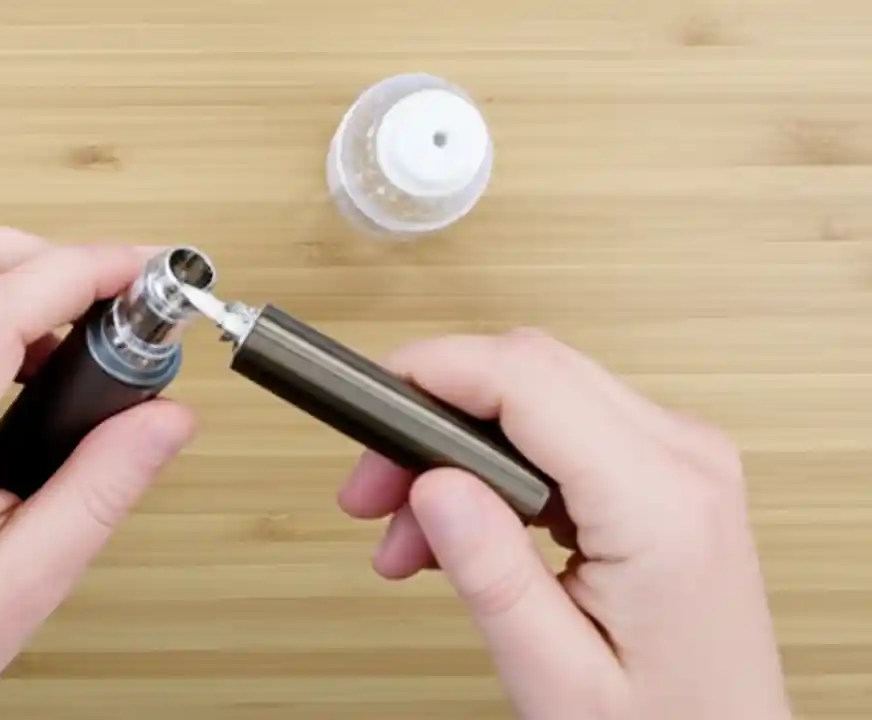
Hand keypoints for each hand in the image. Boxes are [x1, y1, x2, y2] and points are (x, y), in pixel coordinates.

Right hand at [339, 331, 790, 718]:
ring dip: (457, 445)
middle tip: (372, 492)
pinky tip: (462, 525)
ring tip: (409, 534)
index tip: (369, 402)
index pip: (527, 378)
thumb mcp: (557, 676)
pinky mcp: (662, 470)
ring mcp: (679, 458)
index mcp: (660, 504)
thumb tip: (432, 482)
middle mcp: (681, 459)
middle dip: (431, 414)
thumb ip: (492, 573)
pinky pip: (561, 426)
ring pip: (537, 391)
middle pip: (528, 368)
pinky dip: (494, 461)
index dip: (435, 371)